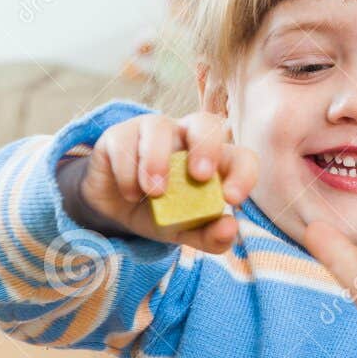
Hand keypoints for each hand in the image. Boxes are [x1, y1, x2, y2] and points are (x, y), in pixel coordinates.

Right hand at [59, 112, 257, 251]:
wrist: (114, 214)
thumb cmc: (158, 213)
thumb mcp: (184, 231)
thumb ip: (209, 235)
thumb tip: (229, 229)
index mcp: (210, 160)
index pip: (239, 156)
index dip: (243, 173)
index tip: (231, 198)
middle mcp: (184, 138)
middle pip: (204, 122)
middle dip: (206, 146)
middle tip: (199, 176)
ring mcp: (151, 132)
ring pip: (158, 126)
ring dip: (157, 160)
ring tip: (154, 193)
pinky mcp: (119, 136)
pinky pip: (125, 144)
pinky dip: (127, 172)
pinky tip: (129, 194)